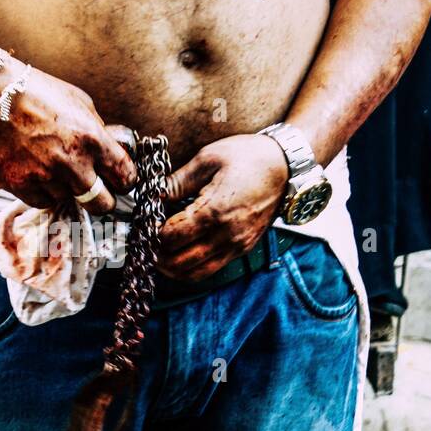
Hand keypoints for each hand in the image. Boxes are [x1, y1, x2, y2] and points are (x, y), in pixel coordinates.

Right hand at [0, 65, 134, 213]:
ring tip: (51, 166)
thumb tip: (109, 151)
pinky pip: (42, 201)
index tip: (119, 182)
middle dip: (102, 199)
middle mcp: (72, 163)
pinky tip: (36, 173)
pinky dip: (42, 191)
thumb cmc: (37, 93)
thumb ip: (97, 130)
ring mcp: (45, 177)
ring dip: (64, 188)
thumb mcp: (79, 102)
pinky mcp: (20, 185)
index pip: (124, 176)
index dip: (124, 181)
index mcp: (92, 139)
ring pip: (67, 199)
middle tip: (95, 191)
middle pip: (101, 203)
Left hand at [158, 134, 287, 281]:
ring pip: (195, 273)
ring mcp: (237, 245)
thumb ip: (177, 181)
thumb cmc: (249, 158)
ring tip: (158, 253)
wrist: (287, 167)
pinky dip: (191, 268)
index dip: (152, 233)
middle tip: (144, 242)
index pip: (171, 236)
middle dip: (157, 256)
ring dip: (172, 268)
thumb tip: (153, 194)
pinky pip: (211, 269)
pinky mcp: (243, 249)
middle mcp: (227, 234)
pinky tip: (181, 254)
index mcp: (215, 211)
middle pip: (179, 262)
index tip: (144, 223)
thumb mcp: (208, 159)